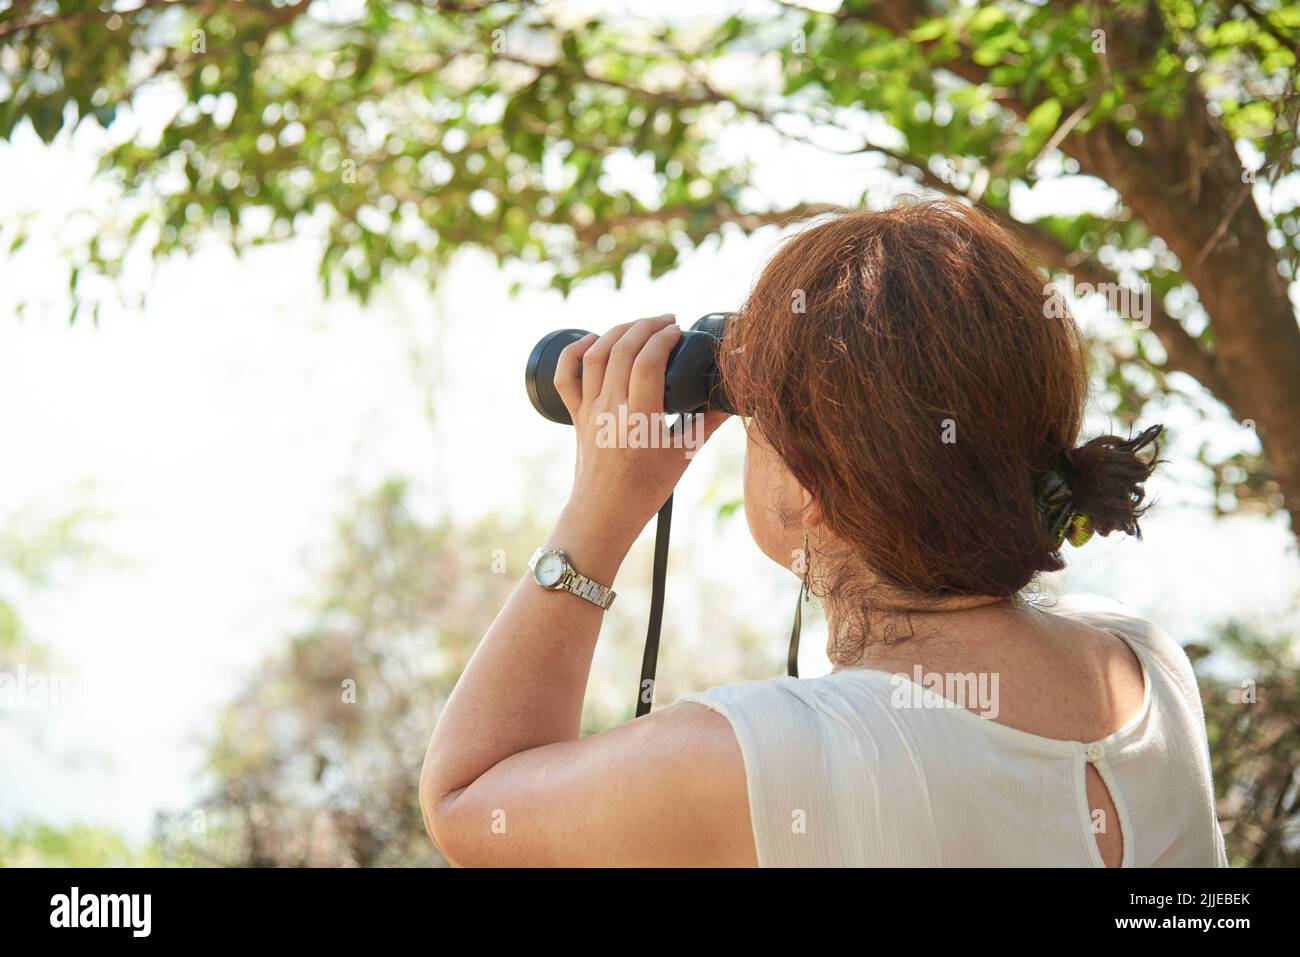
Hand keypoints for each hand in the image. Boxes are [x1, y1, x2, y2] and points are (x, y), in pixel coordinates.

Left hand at [552, 314, 728, 551]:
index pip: (647, 362)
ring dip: (619, 330)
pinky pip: (566, 374)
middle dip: (646, 325)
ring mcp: (590, 409)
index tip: (679, 330)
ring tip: (641, 324)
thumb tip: (729, 401)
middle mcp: (610, 409)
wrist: (605, 512)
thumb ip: (706, 424)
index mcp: (639, 419)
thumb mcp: (683, 456)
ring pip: (595, 354)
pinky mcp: (577, 414)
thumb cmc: (646, 489)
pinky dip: (575, 351)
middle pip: (622, 349)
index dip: (663, 338)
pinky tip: (592, 339)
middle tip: (667, 320)